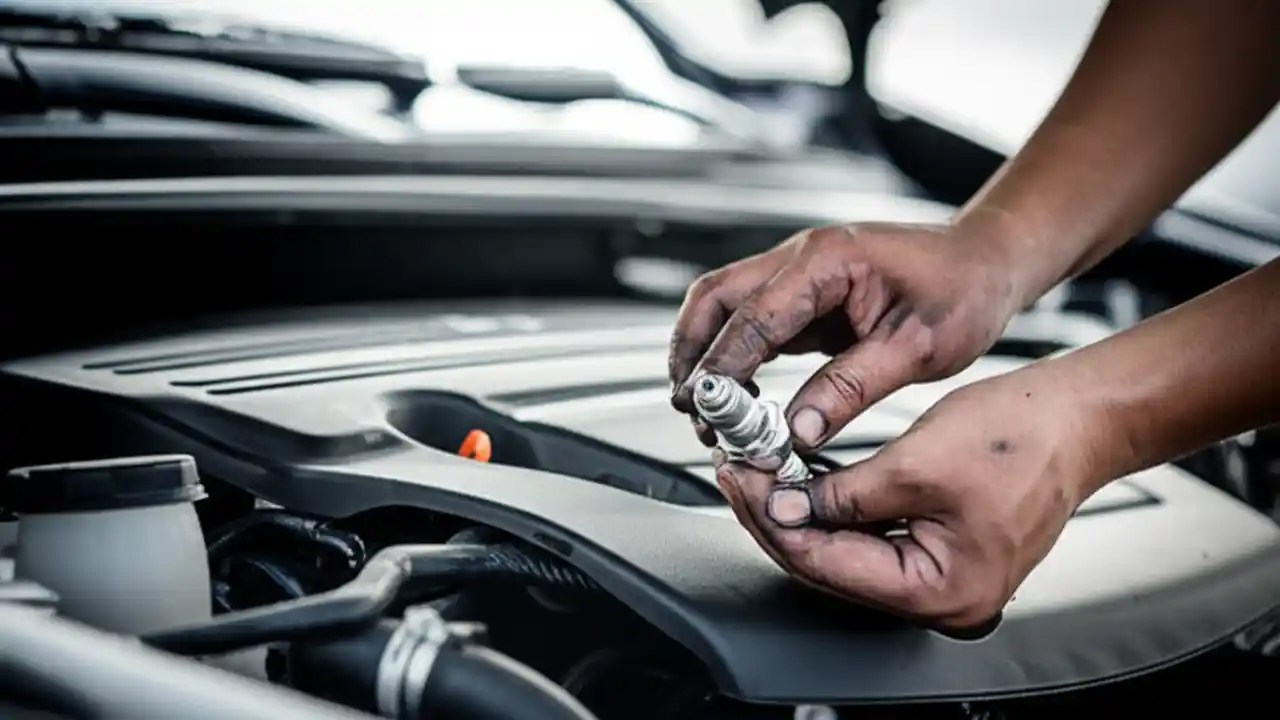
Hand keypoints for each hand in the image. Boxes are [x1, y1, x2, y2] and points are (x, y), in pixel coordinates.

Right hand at [668, 220, 1027, 448]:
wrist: (988, 262)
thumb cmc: (964, 289)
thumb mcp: (916, 348)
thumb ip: (851, 388)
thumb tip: (800, 430)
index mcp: (827, 259)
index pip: (754, 316)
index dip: (725, 367)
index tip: (711, 411)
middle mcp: (802, 257)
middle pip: (715, 299)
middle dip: (691, 353)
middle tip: (690, 408)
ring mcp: (799, 273)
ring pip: (723, 306)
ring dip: (704, 353)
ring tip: (704, 409)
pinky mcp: (805, 296)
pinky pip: (751, 322)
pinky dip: (733, 356)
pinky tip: (740, 395)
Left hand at [712, 368, 1107, 634]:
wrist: (1079, 418)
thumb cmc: (1022, 438)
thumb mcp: (916, 462)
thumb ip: (844, 493)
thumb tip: (787, 507)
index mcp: (940, 592)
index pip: (827, 566)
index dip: (773, 522)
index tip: (742, 482)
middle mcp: (940, 599)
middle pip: (831, 567)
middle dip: (780, 519)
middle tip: (740, 474)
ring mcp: (940, 576)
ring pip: (845, 553)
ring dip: (803, 512)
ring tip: (762, 472)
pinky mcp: (939, 549)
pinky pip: (870, 538)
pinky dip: (835, 508)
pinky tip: (804, 480)